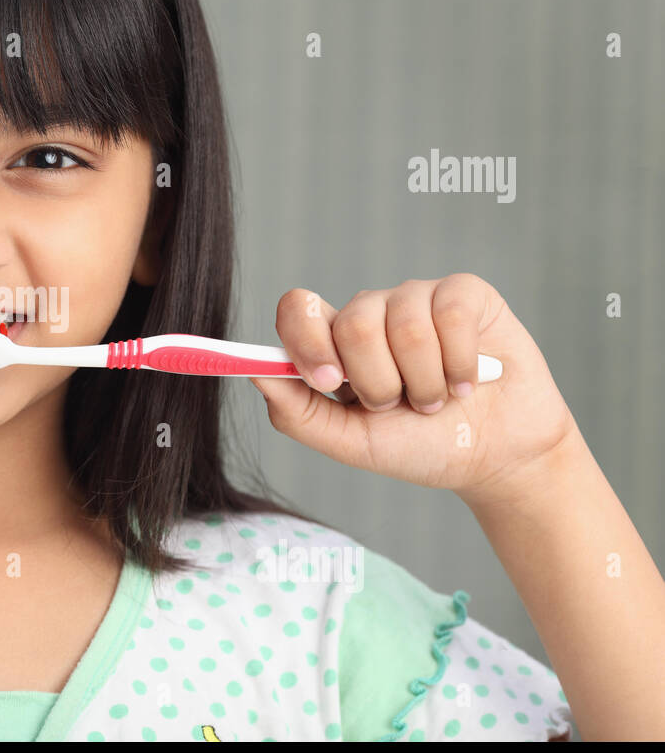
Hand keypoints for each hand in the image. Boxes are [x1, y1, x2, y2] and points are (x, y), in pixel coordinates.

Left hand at [249, 274, 578, 498]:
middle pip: (354, 324)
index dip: (307, 340)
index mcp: (334, 343)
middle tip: (401, 405)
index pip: (298, 310)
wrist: (495, 458)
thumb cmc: (420, 447)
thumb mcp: (351, 442)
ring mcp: (416, 299)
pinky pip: (449, 316)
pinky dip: (460, 366)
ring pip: (404, 326)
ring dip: (426, 382)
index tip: (328, 381)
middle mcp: (371, 313)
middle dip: (381, 383)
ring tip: (437, 399)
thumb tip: (256, 375)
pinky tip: (468, 382)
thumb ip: (298, 413)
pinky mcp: (464, 294)